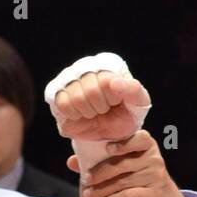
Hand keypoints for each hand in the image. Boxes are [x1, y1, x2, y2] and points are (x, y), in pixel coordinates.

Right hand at [46, 54, 152, 175]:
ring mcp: (69, 79)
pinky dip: (74, 115)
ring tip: (93, 112)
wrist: (110, 132)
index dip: (112, 98)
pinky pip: (63, 105)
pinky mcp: (57, 93)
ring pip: (76, 98)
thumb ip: (134, 90)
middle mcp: (86, 67)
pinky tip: (81, 115)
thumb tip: (115, 82)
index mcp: (106, 65)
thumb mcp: (139, 103)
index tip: (116, 101)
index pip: (105, 81)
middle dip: (100, 107)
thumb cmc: (126, 113)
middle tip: (104, 109)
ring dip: (88, 112)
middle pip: (90, 90)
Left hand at [70, 130, 190, 196]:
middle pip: (123, 164)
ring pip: (124, 182)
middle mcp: (154, 159)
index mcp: (146, 146)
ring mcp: (156, 177)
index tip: (107, 149)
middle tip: (85, 180)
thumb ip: (101, 161)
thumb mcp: (126, 166)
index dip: (123, 144)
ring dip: (102, 189)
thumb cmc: (139, 179)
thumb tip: (71, 162)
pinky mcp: (154, 195)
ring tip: (88, 195)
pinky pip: (130, 196)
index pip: (138, 139)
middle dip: (101, 172)